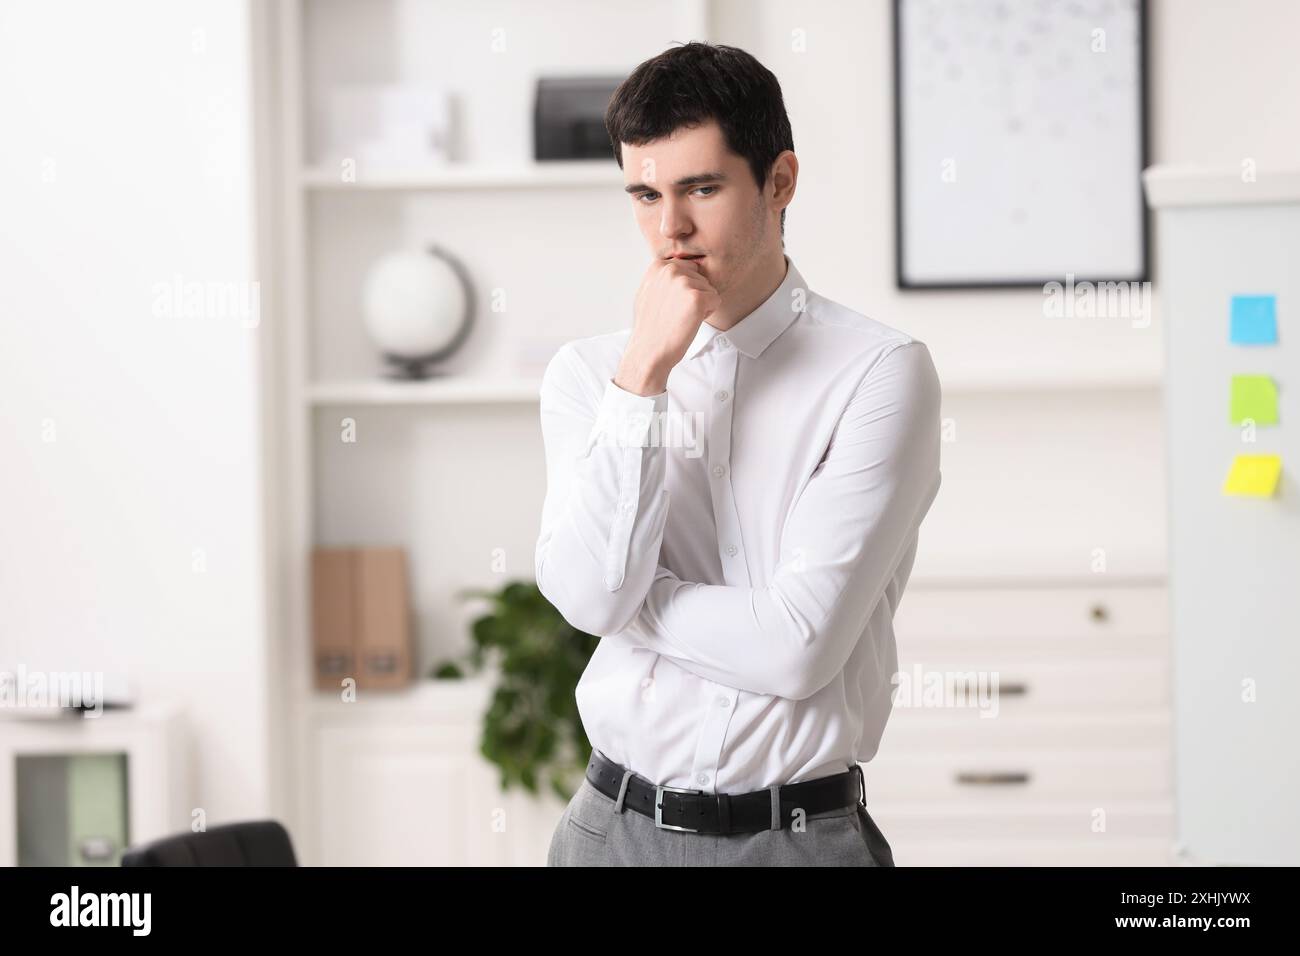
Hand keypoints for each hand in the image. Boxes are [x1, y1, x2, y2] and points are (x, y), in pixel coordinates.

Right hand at [615, 257, 719, 395]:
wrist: (648, 350)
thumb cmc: (649, 326)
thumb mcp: (647, 291)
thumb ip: (662, 277)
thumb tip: (673, 266)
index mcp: (659, 266)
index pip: (689, 268)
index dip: (685, 288)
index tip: (671, 303)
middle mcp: (671, 270)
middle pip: (701, 278)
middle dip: (694, 295)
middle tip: (676, 312)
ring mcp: (684, 283)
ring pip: (709, 289)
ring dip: (701, 305)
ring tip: (681, 317)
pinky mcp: (697, 297)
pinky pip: (716, 300)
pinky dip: (708, 313)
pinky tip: (690, 322)